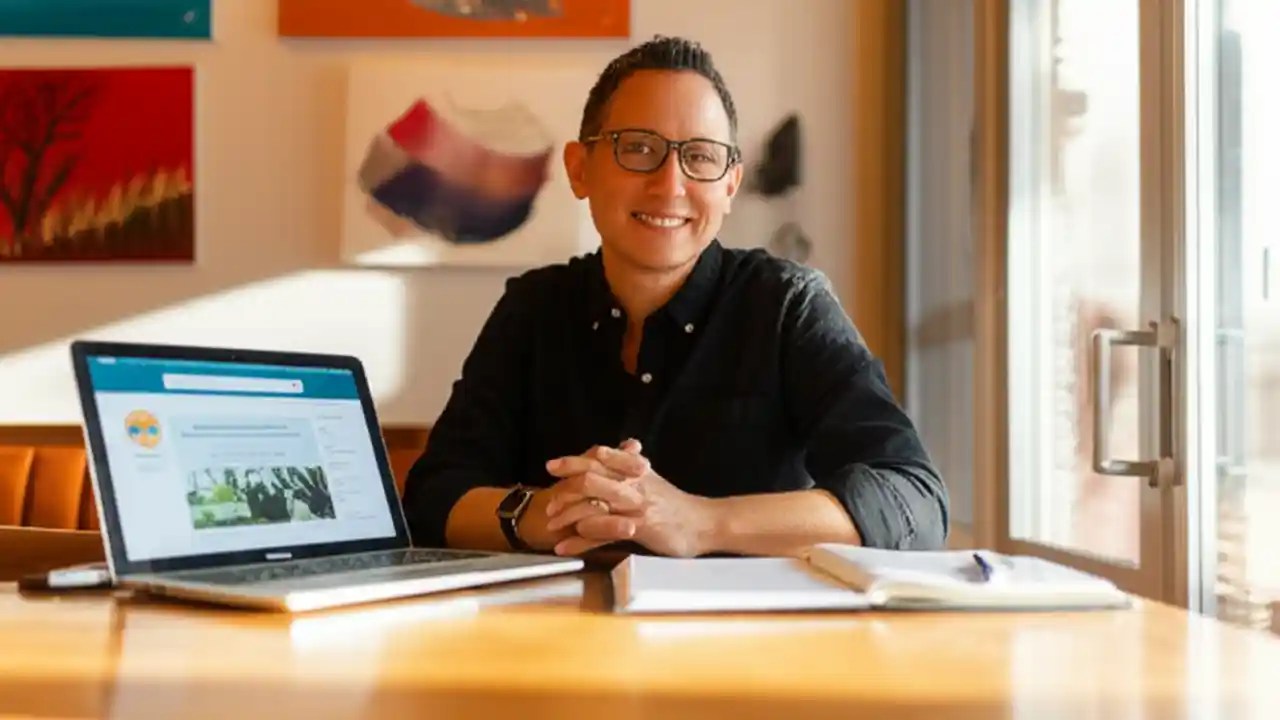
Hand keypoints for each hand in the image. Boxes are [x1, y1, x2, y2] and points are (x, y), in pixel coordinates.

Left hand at [545, 441, 715, 557]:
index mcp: (636, 469)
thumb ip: (635, 466)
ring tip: (551, 524)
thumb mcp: (655, 480)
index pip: (600, 458)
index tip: (553, 465)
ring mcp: (635, 505)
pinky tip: (565, 547)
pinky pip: (602, 532)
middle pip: (591, 477)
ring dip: (568, 514)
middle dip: (565, 487)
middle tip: (548, 499)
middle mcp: (633, 483)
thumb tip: (626, 446)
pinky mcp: (638, 528)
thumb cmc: (677, 505)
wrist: (705, 523)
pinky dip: (580, 541)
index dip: (574, 461)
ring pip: (594, 503)